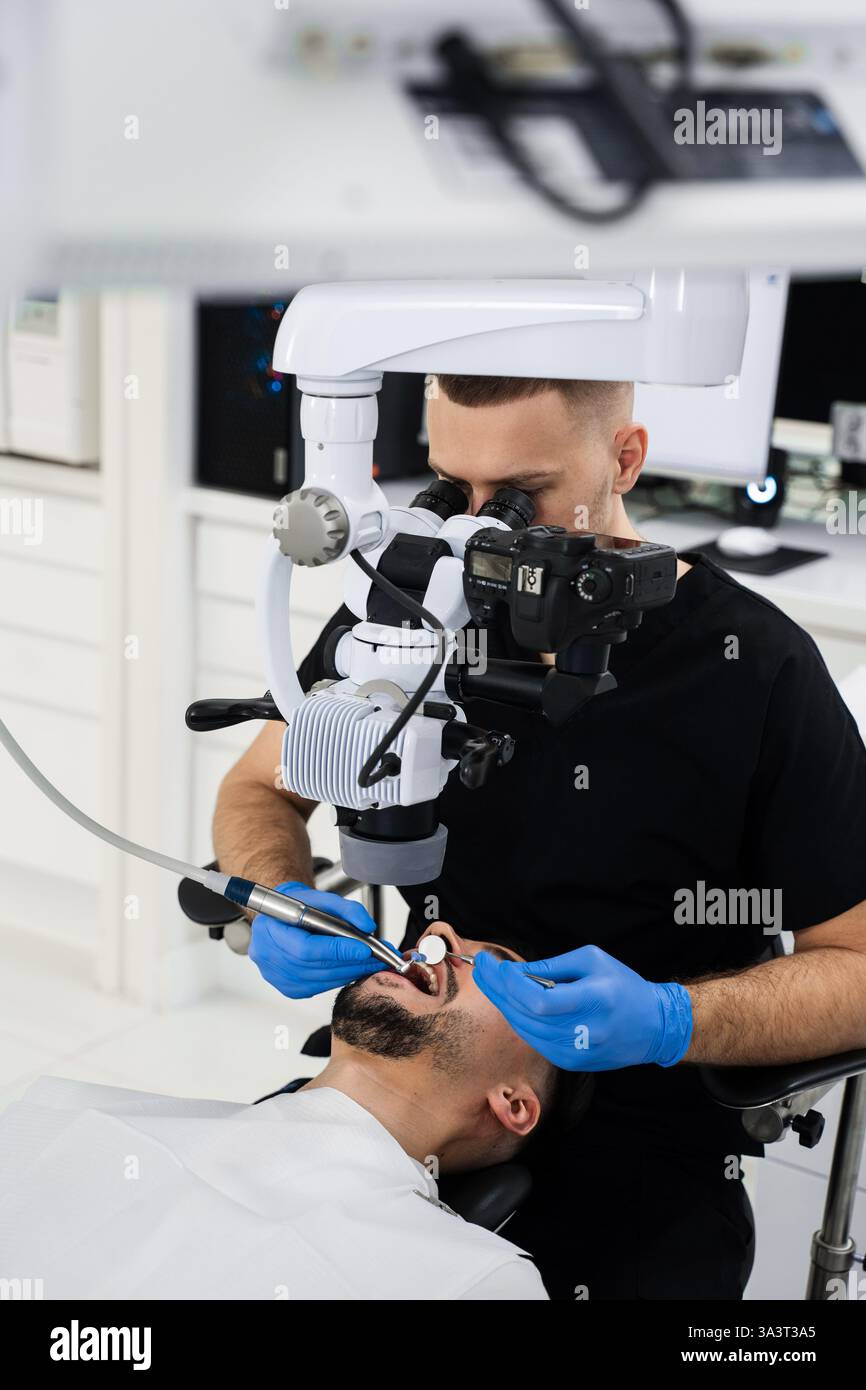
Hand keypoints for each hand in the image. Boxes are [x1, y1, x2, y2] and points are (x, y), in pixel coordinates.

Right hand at [249, 881, 395, 998]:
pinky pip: (321, 987)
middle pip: (317, 967)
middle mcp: (269, 957)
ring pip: (322, 980)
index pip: (307, 949)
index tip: (364, 949)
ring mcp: (277, 977)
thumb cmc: (297, 904)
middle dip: (353, 962)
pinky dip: (340, 978)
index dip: (337, 951)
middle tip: (380, 957)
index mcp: (269, 930)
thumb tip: (367, 926)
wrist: (280, 916)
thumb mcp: (321, 897)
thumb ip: (346, 908)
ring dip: (351, 972)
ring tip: (373, 963)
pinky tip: (354, 969)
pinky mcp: (289, 989)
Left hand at [472, 943, 692, 1071]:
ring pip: (526, 1029)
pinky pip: (535, 1040)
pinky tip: (510, 1003)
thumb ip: (551, 968)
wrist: (654, 1025)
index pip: (539, 1001)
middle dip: (498, 990)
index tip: (493, 964)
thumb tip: (514, 973)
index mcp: (594, 999)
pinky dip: (520, 1021)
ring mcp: (578, 1052)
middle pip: (527, 1015)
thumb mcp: (591, 961)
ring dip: (504, 1005)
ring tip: (490, 983)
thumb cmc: (622, 985)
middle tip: (481, 969)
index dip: (510, 984)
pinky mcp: (572, 1063)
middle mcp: (586, 1031)